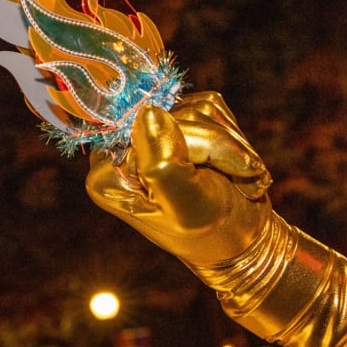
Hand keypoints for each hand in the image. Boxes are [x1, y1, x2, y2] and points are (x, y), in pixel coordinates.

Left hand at [86, 92, 271, 268]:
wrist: (237, 238)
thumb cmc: (209, 232)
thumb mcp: (185, 207)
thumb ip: (162, 164)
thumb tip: (149, 112)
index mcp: (109, 174)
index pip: (149, 129)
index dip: (191, 148)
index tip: (206, 184)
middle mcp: (121, 149)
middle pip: (177, 116)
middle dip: (217, 149)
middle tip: (231, 183)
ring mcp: (150, 131)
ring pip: (197, 110)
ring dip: (229, 147)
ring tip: (231, 179)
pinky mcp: (176, 120)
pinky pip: (210, 107)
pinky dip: (232, 136)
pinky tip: (229, 165)